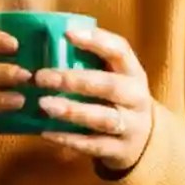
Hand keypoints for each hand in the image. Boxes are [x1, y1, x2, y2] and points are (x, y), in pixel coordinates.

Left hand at [34, 27, 153, 171]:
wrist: (143, 139)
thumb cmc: (114, 97)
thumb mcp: (111, 76)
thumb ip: (86, 61)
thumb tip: (40, 43)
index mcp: (132, 72)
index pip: (120, 50)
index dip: (96, 41)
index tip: (67, 33)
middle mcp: (136, 97)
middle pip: (109, 86)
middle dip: (74, 81)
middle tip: (41, 77)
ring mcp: (131, 126)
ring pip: (103, 118)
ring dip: (72, 111)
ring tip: (43, 104)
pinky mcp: (121, 150)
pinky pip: (94, 145)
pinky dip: (69, 139)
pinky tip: (45, 132)